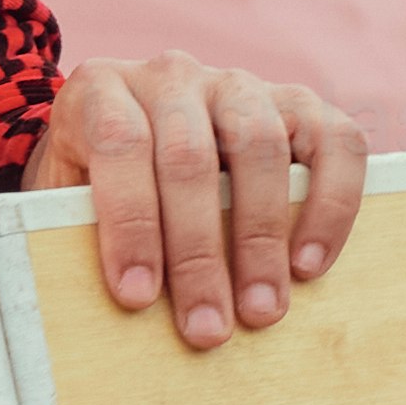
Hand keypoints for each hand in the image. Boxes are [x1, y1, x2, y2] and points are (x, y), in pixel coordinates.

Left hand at [54, 49, 368, 349]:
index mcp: (102, 89)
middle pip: (189, 157)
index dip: (130, 222)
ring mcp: (239, 84)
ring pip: (260, 148)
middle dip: (198, 253)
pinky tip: (309, 265)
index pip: (119, 143)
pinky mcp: (300, 103)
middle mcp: (172, 76)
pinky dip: (329, 204)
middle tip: (207, 328)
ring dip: (261, 240)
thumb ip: (85, 230)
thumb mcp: (71, 197)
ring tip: (262, 310)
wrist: (141, 139)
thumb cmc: (101, 186)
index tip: (137, 296)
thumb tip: (129, 308)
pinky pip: (334, 142)